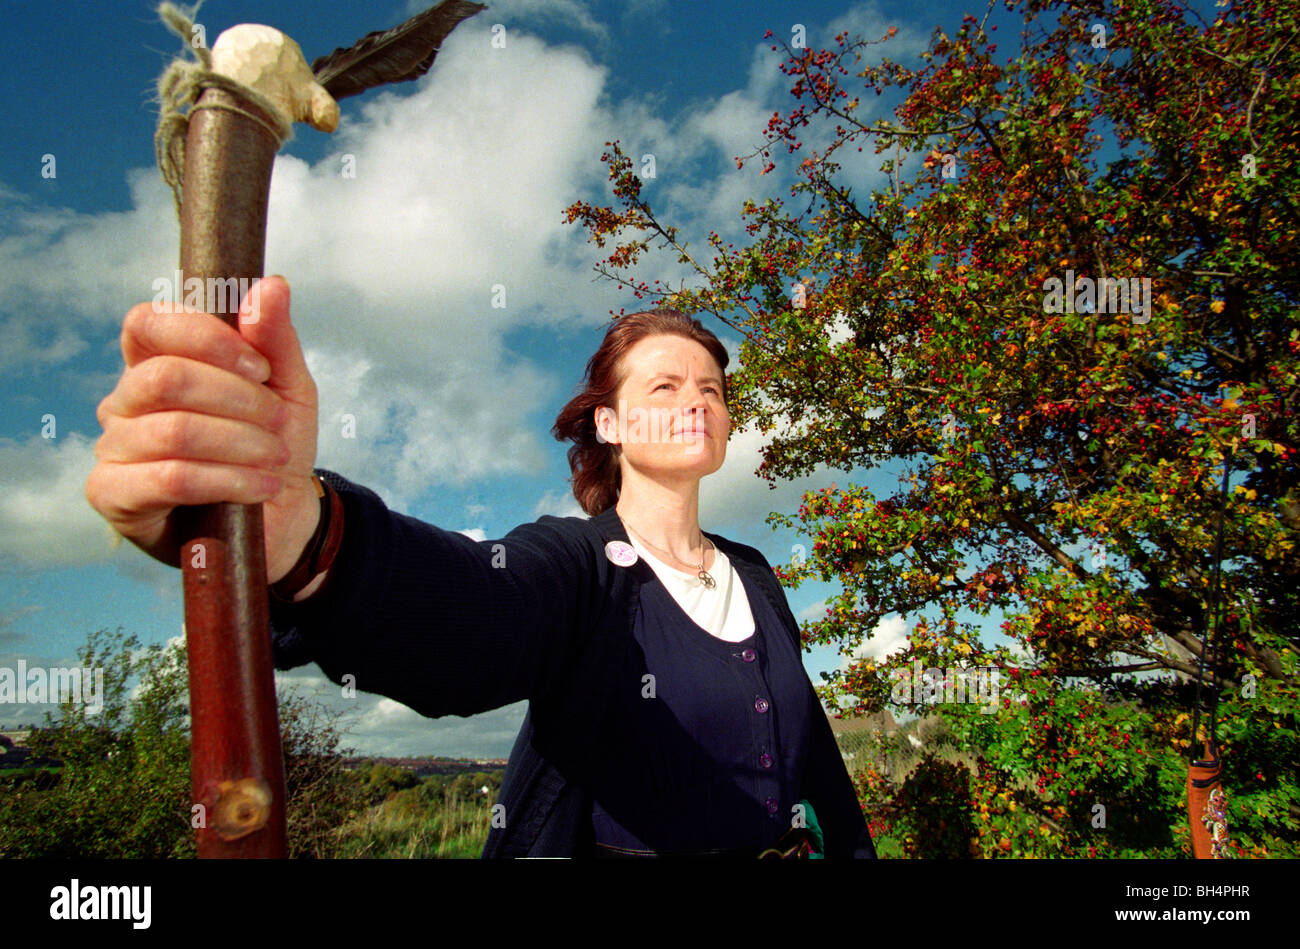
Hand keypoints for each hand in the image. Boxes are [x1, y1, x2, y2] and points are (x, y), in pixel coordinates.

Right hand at [85, 276, 321, 583]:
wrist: (283, 517)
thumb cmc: (275, 444)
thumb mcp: (287, 387)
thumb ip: (274, 337)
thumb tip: (272, 284)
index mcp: (156, 361)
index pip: (148, 323)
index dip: (206, 338)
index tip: (259, 367)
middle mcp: (124, 400)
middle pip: (166, 377)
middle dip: (239, 400)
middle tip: (276, 423)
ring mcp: (113, 447)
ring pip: (174, 430)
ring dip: (242, 444)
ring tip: (274, 458)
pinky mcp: (114, 495)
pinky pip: (170, 478)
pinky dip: (228, 480)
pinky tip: (259, 487)